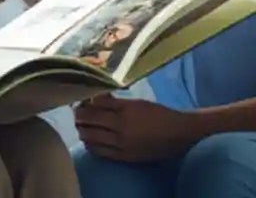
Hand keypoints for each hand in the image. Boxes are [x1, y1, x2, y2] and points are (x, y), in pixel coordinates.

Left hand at [74, 94, 199, 161]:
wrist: (178, 134)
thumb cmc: (159, 114)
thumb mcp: (138, 102)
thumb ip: (116, 102)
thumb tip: (95, 99)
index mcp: (126, 109)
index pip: (96, 104)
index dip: (84, 102)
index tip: (80, 99)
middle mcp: (121, 126)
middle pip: (89, 120)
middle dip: (79, 115)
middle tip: (77, 111)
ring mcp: (121, 143)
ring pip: (90, 137)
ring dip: (82, 130)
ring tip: (81, 125)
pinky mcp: (124, 156)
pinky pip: (99, 151)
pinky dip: (91, 144)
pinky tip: (89, 140)